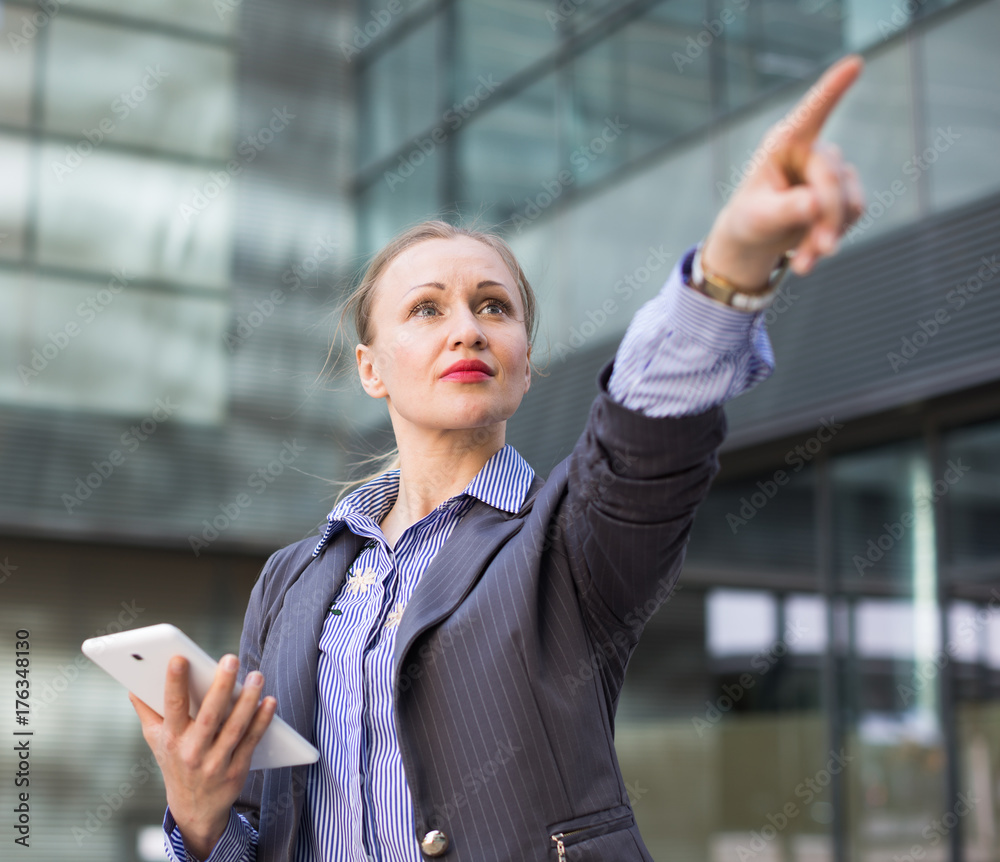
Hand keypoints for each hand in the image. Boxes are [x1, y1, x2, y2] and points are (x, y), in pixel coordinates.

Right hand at [129, 654, 275, 859]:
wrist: (194, 810)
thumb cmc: (175, 762)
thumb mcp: (156, 740)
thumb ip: (146, 711)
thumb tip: (133, 684)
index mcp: (171, 738)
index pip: (172, 707)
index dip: (174, 683)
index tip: (179, 658)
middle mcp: (192, 752)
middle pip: (209, 715)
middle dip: (220, 686)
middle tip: (231, 659)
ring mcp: (216, 762)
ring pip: (234, 728)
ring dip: (247, 701)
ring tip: (256, 675)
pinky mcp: (237, 770)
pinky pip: (251, 742)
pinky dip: (262, 721)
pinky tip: (270, 701)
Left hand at [702, 54, 866, 291]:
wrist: (757, 240)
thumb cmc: (749, 220)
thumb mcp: (759, 217)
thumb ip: (785, 209)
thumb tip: (816, 205)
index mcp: (783, 144)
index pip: (811, 112)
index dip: (833, 88)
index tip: (855, 62)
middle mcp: (810, 150)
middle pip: (833, 178)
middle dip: (827, 217)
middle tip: (821, 251)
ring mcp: (830, 170)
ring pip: (849, 200)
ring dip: (829, 234)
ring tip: (804, 263)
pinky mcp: (843, 191)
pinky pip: (854, 213)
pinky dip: (835, 237)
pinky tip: (812, 253)